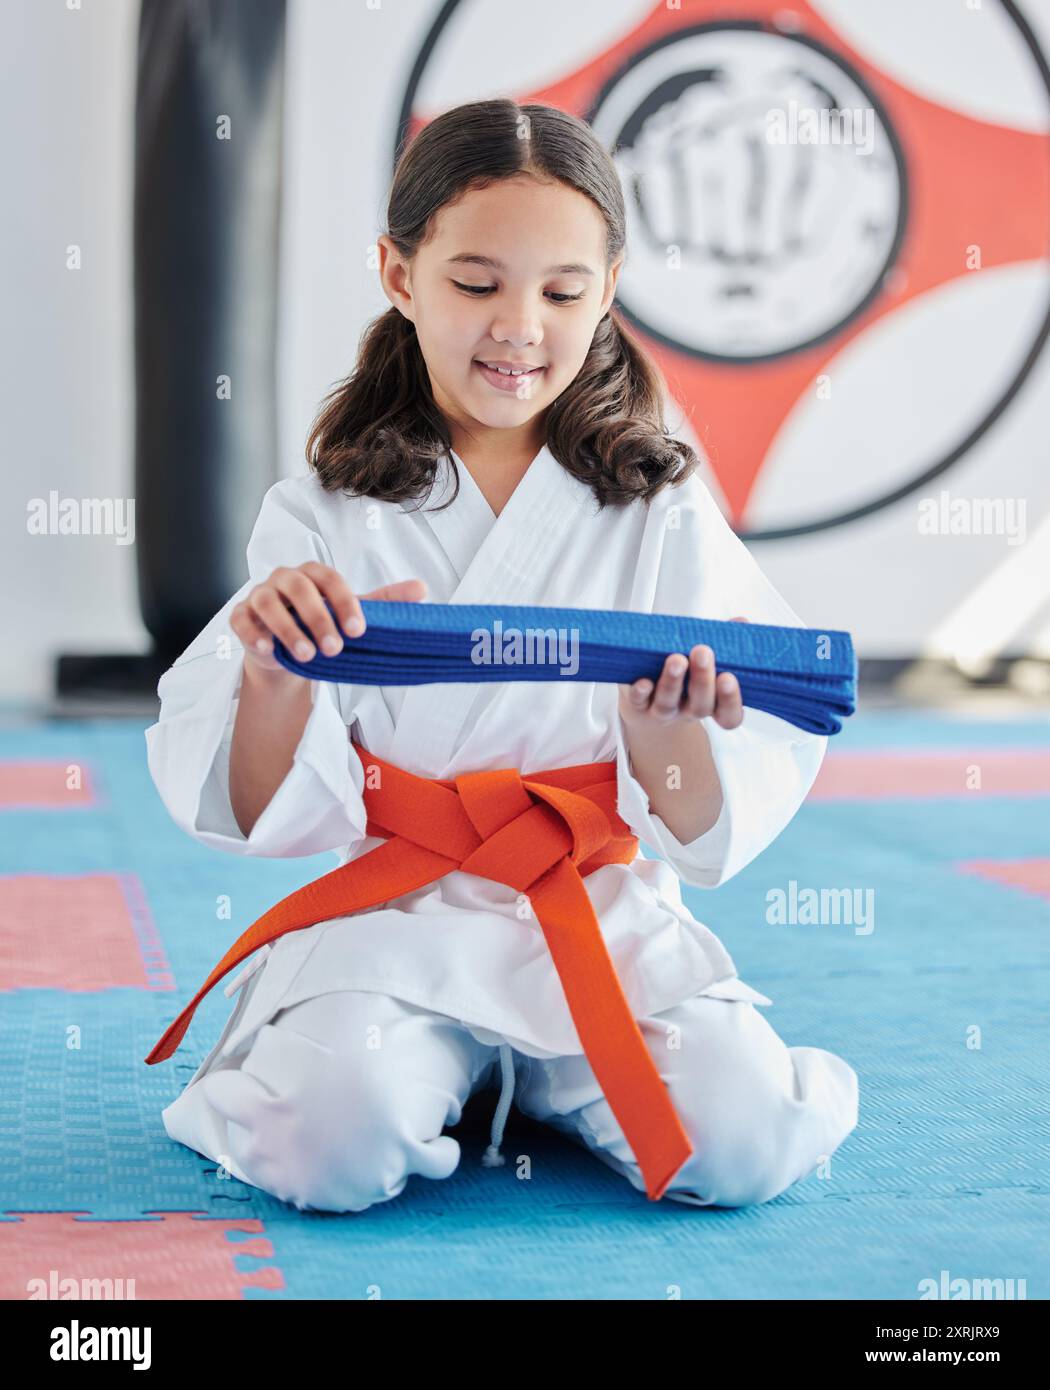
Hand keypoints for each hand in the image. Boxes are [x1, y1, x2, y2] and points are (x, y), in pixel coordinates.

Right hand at [230, 563, 427, 674]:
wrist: (289, 651)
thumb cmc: (322, 624)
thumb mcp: (352, 613)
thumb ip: (383, 601)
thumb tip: (422, 589)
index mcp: (313, 574)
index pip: (329, 578)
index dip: (344, 602)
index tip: (359, 630)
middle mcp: (285, 580)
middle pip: (298, 588)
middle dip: (317, 618)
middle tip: (334, 648)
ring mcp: (260, 596)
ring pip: (268, 603)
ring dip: (288, 629)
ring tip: (308, 655)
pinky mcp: (241, 616)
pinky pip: (241, 619)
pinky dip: (253, 633)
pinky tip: (269, 649)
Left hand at [618, 617, 748, 731]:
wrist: (647, 702)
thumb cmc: (684, 676)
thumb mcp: (706, 659)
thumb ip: (725, 643)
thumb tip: (741, 622)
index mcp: (712, 703)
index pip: (729, 714)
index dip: (730, 700)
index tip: (729, 677)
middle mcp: (689, 710)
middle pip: (700, 705)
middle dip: (703, 680)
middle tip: (703, 653)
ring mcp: (664, 710)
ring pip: (669, 703)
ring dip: (673, 682)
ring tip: (676, 660)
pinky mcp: (638, 705)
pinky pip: (640, 701)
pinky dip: (641, 692)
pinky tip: (643, 681)